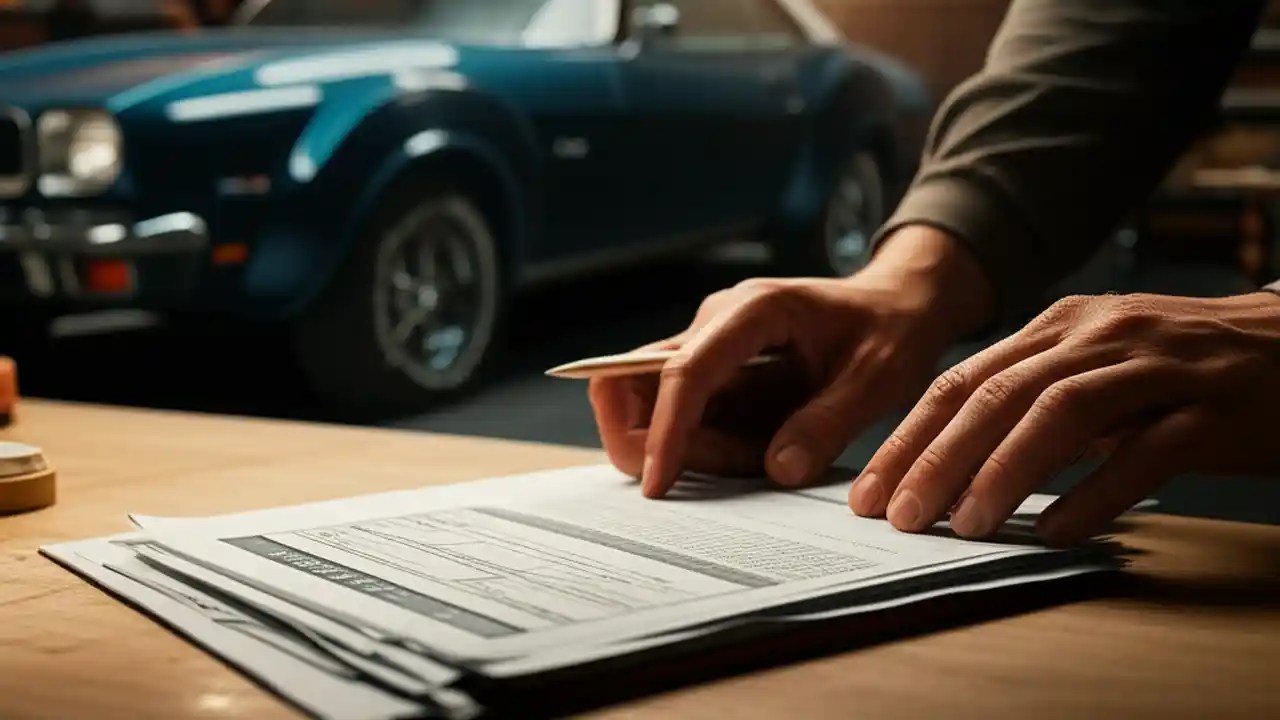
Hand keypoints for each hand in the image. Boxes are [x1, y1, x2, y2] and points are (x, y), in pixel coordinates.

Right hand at [589, 226, 994, 497]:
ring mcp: (708, 345)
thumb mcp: (878, 378)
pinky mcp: (712, 371)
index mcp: (753, 310)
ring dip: (690, 447)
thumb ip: (828, 422)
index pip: (685, 371)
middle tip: (736, 465)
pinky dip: (705, 445)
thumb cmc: (890, 330)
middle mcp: (716, 322)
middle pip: (637, 381)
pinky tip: (756, 449)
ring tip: (760, 453)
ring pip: (653, 406)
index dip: (664, 431)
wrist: (898, 306)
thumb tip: (779, 469)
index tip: (656, 484)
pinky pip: (683, 416)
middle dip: (661, 440)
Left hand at [851, 291, 1279, 545]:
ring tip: (963, 523)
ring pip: (1061, 413)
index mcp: (1061, 325)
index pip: (964, 379)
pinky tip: (1054, 530)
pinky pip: (1144, 451)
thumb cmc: (1180, 368)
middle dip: (938, 457)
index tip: (870, 490)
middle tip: (899, 515)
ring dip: (1003, 471)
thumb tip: (951, 457)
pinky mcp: (1211, 407)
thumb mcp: (1095, 364)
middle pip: (998, 393)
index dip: (910, 436)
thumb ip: (1031, 396)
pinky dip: (1094, 492)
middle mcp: (1100, 335)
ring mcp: (1157, 366)